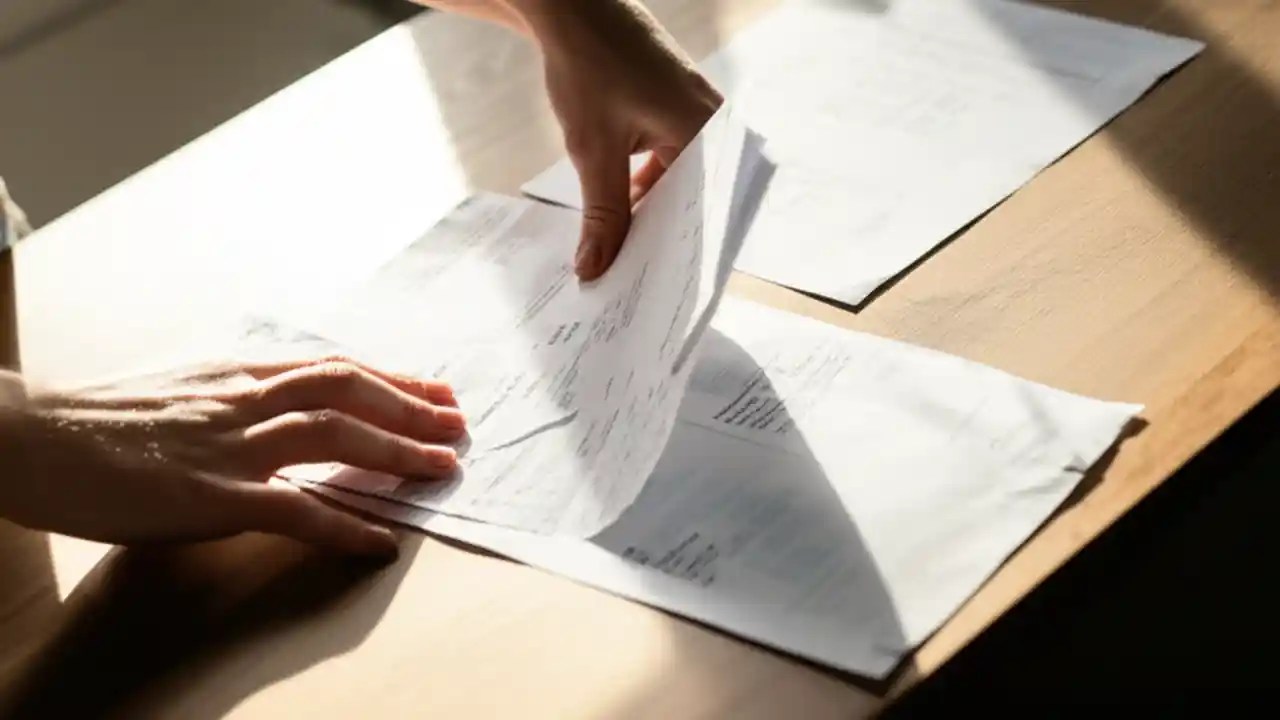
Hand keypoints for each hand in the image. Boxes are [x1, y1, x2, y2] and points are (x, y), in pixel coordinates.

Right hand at [0, 358, 466, 558]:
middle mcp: (242, 398)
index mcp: (236, 371)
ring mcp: (229, 445)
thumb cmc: (102, 419)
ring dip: (396, 451)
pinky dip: (345, 525)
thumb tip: (285, 400)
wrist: (32, 438)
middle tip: (459, 424)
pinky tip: (380, 540)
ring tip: (442, 468)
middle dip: (411, 406)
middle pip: (347, 390)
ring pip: (333, 436)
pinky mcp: (210, 495)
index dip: (393, 377)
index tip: (437, 387)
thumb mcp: (182, 386)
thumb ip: (237, 391)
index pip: (333, 367)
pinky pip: (295, 509)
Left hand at [526, 0, 722, 278]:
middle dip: (665, 240)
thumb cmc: (588, 66)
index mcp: (705, 131)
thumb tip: (595, 271)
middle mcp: (712, 124)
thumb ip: (602, 216)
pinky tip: (623, 217)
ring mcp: (695, 115)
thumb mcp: (592, 151)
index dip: (687, 254)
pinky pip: (670, 163)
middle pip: (695, 199)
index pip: (709, 209)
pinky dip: (645, 188)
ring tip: (630, 259)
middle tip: (642, 287)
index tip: (666, 294)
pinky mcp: (675, 110)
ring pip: (680, 182)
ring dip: (652, 215)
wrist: (571, 9)